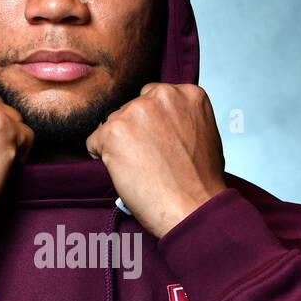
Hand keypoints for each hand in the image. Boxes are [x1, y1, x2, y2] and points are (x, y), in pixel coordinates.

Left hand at [85, 83, 227, 237]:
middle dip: (135, 131)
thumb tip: (163, 124)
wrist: (193, 207)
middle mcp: (161, 95)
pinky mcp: (112, 132)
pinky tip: (125, 173)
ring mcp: (135, 112)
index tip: (157, 142)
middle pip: (132, 108)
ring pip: (113, 124)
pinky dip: (103, 158)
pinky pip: (95, 142)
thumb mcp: (205, 134)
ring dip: (119, 145)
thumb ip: (182, 119)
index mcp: (186, 93)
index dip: (153, 124)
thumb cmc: (201, 181)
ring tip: (140, 169)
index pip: (154, 98)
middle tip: (148, 158)